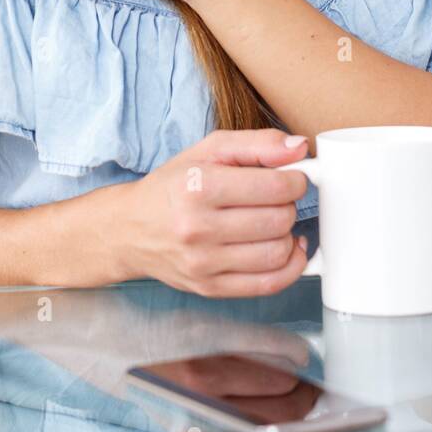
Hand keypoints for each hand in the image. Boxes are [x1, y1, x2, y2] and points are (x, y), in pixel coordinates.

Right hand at [118, 129, 311, 297]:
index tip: (292, 179)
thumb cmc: (174, 185)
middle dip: (289, 206)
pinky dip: (290, 267)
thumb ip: (258, 143)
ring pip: (277, 253)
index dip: (296, 181)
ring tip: (275, 222)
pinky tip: (287, 249)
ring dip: (288, 235)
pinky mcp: (209, 288)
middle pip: (279, 220)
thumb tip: (300, 147)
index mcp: (198, 186)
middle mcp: (197, 227)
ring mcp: (203, 262)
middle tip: (278, 200)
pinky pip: (269, 284)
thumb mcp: (209, 150)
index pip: (275, 187)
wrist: (130, 229)